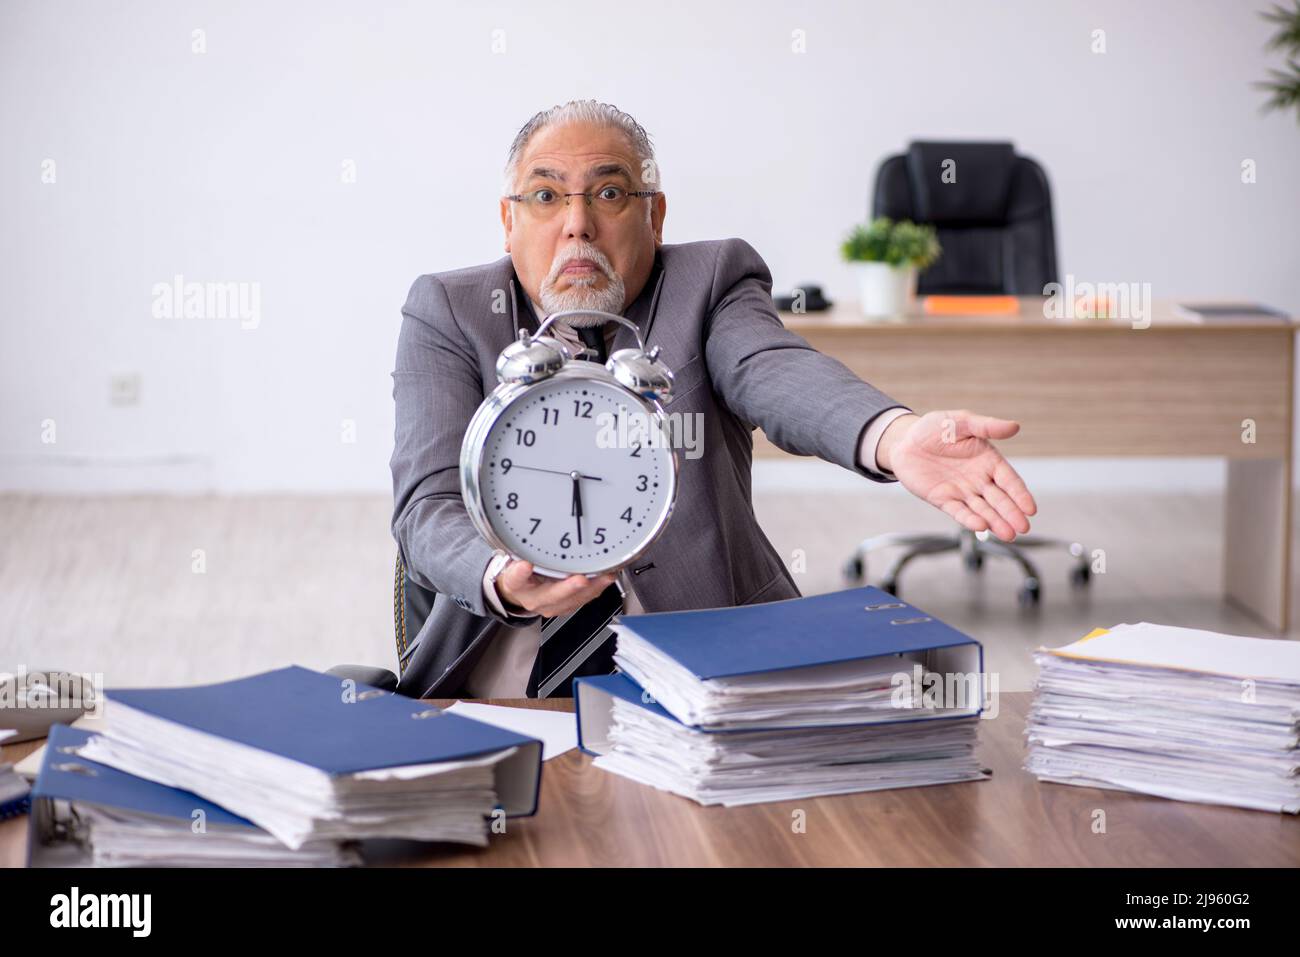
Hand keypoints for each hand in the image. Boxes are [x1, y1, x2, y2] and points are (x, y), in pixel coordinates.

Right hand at [495, 560, 615, 617]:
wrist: (523, 593)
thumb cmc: (522, 574)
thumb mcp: (514, 559)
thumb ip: (521, 548)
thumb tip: (531, 528)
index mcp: (517, 585)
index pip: (516, 579)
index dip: (521, 573)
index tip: (526, 565)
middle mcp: (535, 598)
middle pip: (552, 595)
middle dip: (569, 587)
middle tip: (581, 579)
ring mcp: (553, 605)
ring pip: (573, 600)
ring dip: (591, 588)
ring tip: (604, 576)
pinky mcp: (567, 606)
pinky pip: (583, 599)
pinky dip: (596, 588)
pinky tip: (606, 578)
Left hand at [876, 410, 1036, 540]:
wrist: (905, 440)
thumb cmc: (936, 428)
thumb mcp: (961, 422)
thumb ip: (986, 426)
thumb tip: (1015, 426)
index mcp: (989, 461)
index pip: (1009, 481)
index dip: (1020, 495)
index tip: (1031, 509)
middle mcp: (979, 479)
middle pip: (999, 499)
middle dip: (1011, 514)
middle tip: (1023, 528)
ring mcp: (962, 491)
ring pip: (982, 509)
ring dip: (995, 522)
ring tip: (1008, 535)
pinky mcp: (943, 499)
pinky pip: (958, 511)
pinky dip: (969, 520)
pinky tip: (981, 527)